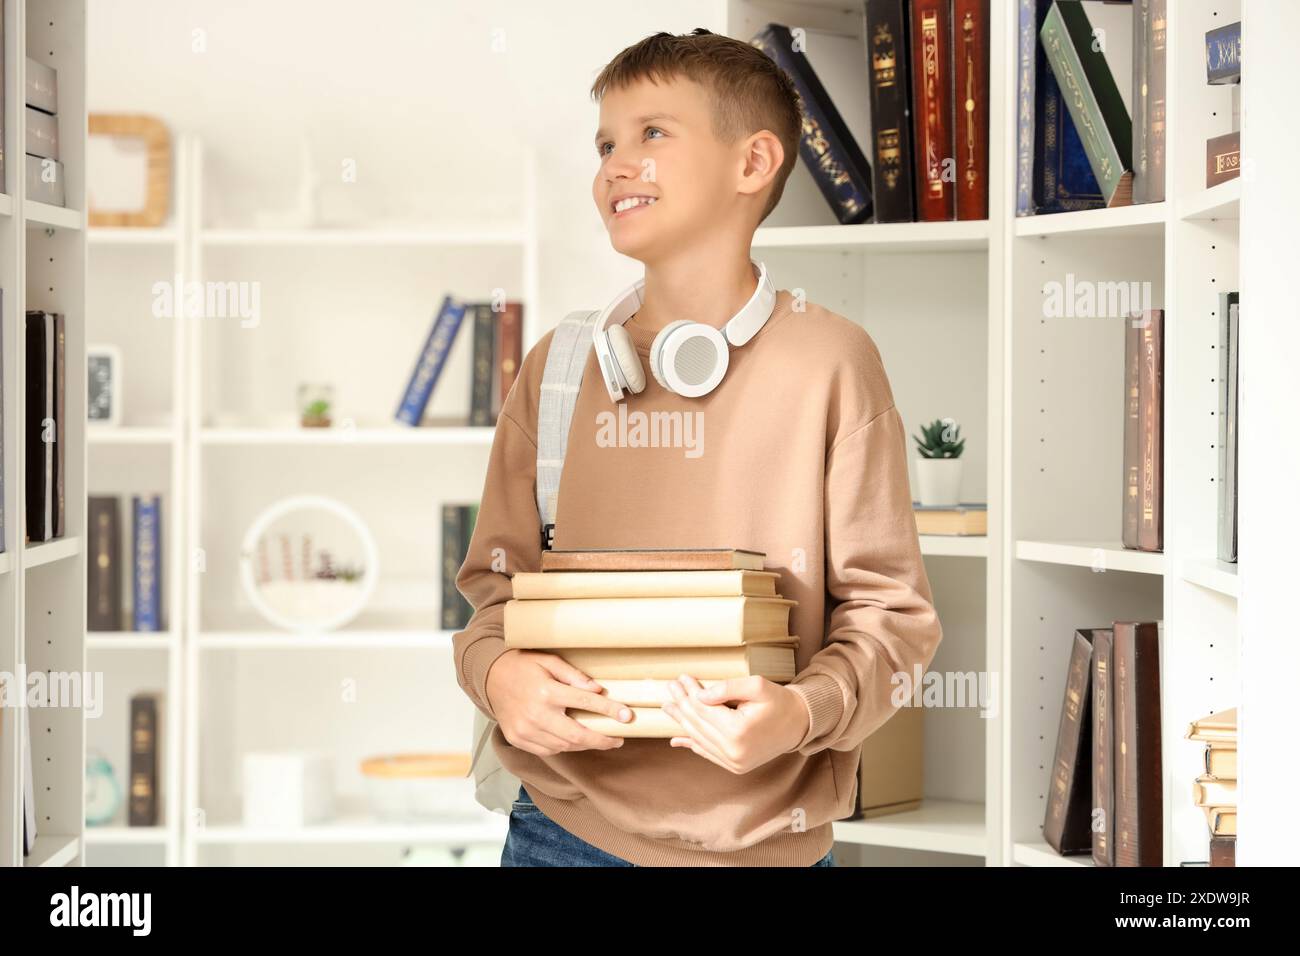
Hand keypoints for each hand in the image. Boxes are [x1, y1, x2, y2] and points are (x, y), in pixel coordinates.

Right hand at [485, 649, 631, 755]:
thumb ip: (573, 675)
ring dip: (584, 745)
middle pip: (577, 735)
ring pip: (564, 746)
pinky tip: (572, 739)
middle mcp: (536, 714)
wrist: (490, 677)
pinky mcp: (518, 739)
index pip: (586, 702)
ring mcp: (525, 730)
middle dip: (602, 740)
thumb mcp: (548, 661)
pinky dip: (563, 747)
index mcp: (546, 691)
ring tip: (598, 739)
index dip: (609, 710)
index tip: (627, 716)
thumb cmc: (522, 666)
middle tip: (618, 740)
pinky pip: (548, 751)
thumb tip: (597, 689)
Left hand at [663, 675, 809, 772]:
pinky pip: (708, 753)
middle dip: (683, 704)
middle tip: (670, 688)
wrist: (798, 725)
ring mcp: (734, 762)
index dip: (690, 693)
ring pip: (700, 739)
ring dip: (683, 722)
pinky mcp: (735, 766)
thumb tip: (700, 696)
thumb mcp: (756, 686)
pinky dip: (692, 744)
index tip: (681, 679)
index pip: (704, 709)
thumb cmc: (779, 702)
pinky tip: (677, 739)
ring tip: (669, 706)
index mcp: (738, 731)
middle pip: (699, 724)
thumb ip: (727, 689)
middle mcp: (733, 752)